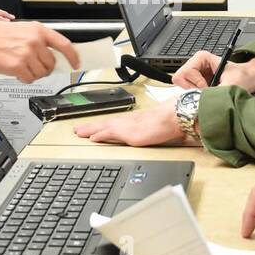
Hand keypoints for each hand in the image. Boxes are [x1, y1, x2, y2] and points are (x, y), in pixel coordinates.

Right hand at [0, 21, 78, 82]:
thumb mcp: (22, 30)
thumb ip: (39, 41)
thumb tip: (53, 55)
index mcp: (38, 30)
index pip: (64, 44)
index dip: (73, 56)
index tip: (76, 63)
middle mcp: (35, 41)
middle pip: (51, 63)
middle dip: (44, 68)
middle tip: (33, 65)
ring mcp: (27, 53)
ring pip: (42, 73)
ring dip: (33, 74)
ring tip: (22, 66)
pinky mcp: (18, 66)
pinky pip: (30, 79)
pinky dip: (24, 78)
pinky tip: (16, 71)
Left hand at [73, 102, 197, 146]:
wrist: (176, 117)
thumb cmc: (174, 119)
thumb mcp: (162, 125)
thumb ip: (158, 128)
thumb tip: (162, 131)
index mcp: (138, 119)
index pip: (117, 121)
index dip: (105, 124)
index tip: (96, 126)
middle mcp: (130, 120)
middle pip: (106, 122)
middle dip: (92, 125)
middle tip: (78, 128)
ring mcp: (128, 126)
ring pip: (104, 126)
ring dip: (91, 129)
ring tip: (79, 132)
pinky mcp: (128, 133)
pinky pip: (109, 133)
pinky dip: (100, 134)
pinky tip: (92, 137)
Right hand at [172, 52, 254, 90]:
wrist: (251, 80)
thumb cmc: (243, 77)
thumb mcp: (230, 85)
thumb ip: (215, 92)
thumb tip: (202, 101)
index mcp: (201, 57)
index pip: (184, 73)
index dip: (196, 83)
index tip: (208, 87)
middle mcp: (195, 64)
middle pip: (179, 79)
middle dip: (193, 88)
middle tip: (208, 90)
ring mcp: (194, 74)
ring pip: (181, 87)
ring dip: (195, 93)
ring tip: (210, 92)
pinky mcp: (195, 83)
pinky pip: (186, 93)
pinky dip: (196, 97)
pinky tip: (208, 94)